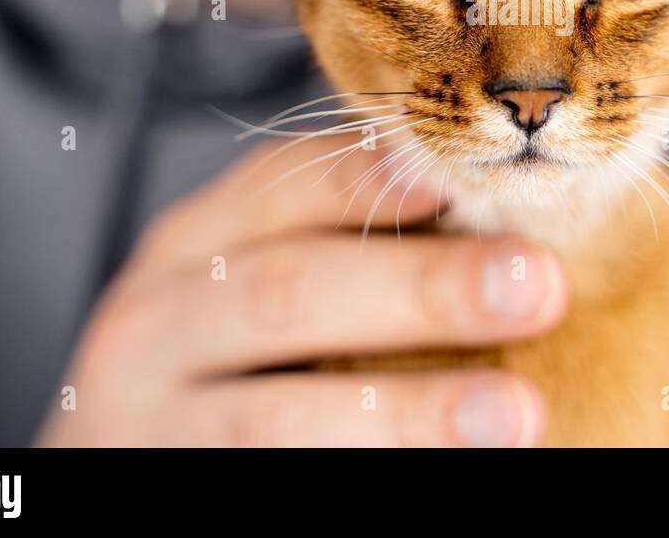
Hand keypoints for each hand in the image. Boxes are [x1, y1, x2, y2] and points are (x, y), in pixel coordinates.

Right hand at [35, 133, 567, 445]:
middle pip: (288, 292)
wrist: (131, 455)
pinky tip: (445, 476)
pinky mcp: (175, 491)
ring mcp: (152, 426)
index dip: (373, 178)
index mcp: (191, 246)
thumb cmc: (224, 360)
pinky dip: (368, 477)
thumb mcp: (252, 280)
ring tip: (514, 415)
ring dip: (406, 413)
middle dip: (419, 288)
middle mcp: (153, 326)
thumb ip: (342, 244)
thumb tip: (494, 211)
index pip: (280, 186)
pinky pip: (275, 482)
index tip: (464, 180)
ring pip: (277, 420)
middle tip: (538, 285)